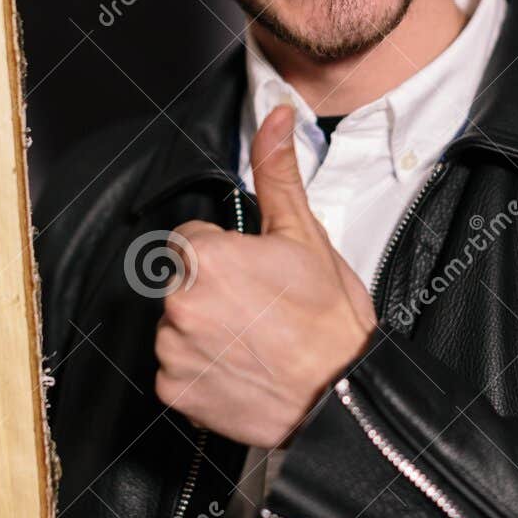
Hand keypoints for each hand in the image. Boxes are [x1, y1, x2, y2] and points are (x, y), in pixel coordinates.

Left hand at [155, 104, 376, 448]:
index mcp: (206, 256)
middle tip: (261, 310)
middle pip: (182, 280)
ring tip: (254, 342)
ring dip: (205, 330)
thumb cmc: (330, 323)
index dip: (225, 254)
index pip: (191, 238)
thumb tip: (274, 117)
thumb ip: (277, 172)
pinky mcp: (175, 391)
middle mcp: (179, 302)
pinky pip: (177, 369)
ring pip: (177, 325)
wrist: (344, 399)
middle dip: (214, 290)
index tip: (255, 275)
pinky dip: (201, 370)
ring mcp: (174, 349)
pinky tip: (240, 369)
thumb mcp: (306, 236)